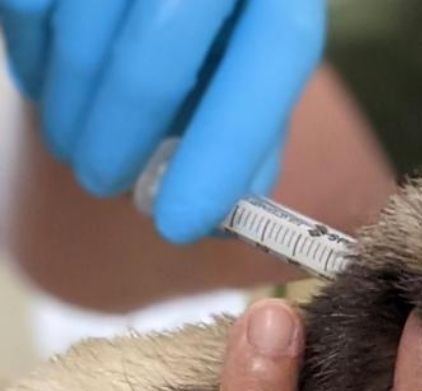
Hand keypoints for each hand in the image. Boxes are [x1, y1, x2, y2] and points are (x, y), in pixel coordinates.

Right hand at [0, 0, 323, 242]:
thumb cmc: (218, 14)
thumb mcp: (254, 60)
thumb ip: (252, 130)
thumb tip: (222, 219)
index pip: (278, 54)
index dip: (227, 147)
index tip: (178, 222)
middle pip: (159, 54)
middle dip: (123, 139)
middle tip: (106, 186)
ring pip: (84, 32)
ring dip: (73, 112)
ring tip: (76, 148)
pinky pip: (28, 7)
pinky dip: (36, 65)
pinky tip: (52, 90)